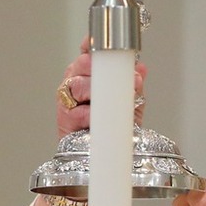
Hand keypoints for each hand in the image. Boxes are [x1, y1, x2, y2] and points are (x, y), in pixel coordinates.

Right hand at [35, 50, 148, 205]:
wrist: (93, 168)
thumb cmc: (107, 133)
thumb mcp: (128, 107)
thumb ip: (134, 87)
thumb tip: (141, 68)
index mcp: (87, 76)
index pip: (87, 52)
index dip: (93, 42)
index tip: (100, 37)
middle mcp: (74, 85)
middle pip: (81, 64)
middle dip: (101, 68)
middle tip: (124, 79)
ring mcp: (67, 103)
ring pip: (77, 85)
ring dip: (95, 90)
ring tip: (109, 101)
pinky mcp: (64, 122)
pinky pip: (77, 113)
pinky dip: (89, 115)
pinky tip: (96, 120)